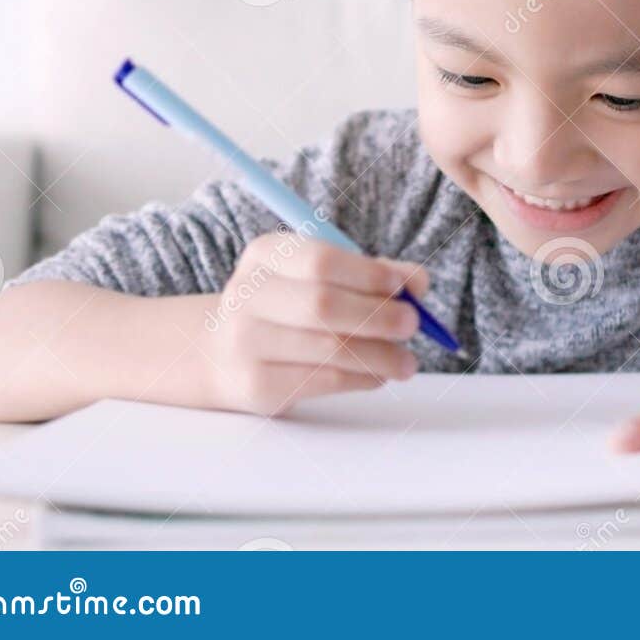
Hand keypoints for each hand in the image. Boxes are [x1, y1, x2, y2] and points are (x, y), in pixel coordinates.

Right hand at [199, 232, 427, 414]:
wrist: (221, 353)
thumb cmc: (289, 307)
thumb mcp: (320, 277)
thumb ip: (372, 273)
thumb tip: (418, 282)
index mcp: (266, 255)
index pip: (322, 261)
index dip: (369, 275)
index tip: (405, 287)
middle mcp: (248, 295)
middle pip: (323, 305)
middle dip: (379, 316)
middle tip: (413, 324)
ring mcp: (246, 342)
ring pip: (328, 348)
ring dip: (381, 355)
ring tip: (407, 361)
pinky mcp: (256, 384)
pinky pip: (324, 381)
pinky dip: (363, 378)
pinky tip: (380, 375)